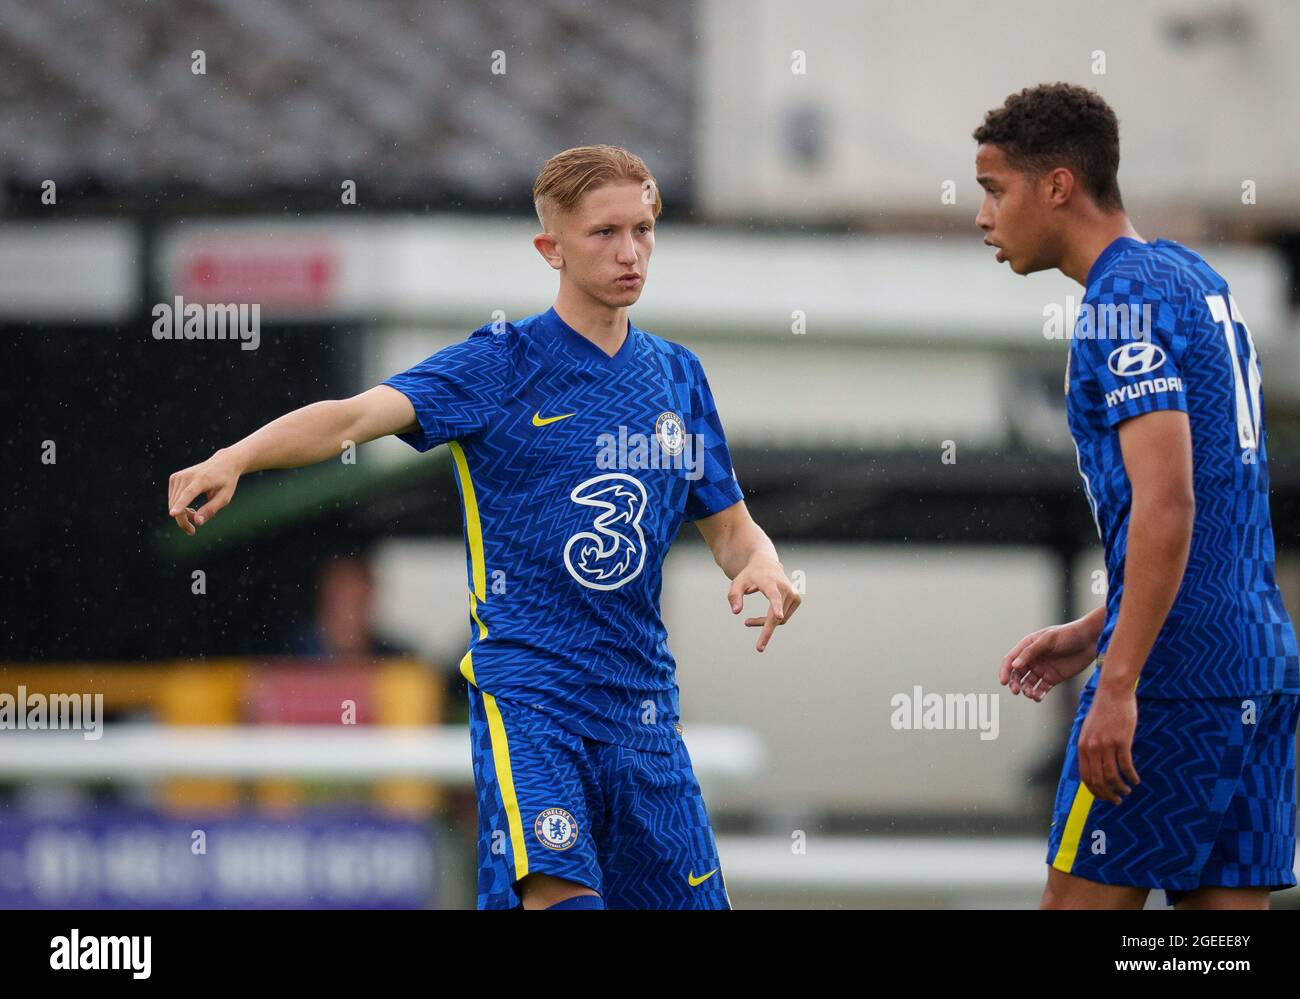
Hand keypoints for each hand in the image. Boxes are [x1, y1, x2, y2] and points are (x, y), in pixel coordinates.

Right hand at [167, 448, 242, 534]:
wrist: (223, 463)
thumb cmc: (226, 481)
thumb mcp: (225, 497)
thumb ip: (211, 510)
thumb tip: (197, 522)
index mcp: (202, 480)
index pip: (188, 494)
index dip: (181, 505)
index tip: (172, 514)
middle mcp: (187, 476)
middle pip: (177, 504)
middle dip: (183, 521)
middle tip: (192, 531)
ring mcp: (178, 476)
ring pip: (172, 503)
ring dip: (182, 514)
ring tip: (196, 514)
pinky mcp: (174, 478)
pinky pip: (172, 499)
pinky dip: (179, 506)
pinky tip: (189, 506)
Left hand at [727, 556, 801, 651]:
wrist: (767, 564)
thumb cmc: (750, 575)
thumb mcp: (737, 583)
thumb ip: (734, 596)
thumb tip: (736, 612)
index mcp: (770, 583)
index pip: (773, 596)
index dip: (776, 607)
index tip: (779, 616)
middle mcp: (785, 588)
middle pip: (776, 616)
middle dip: (767, 632)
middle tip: (759, 648)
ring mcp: (794, 594)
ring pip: (780, 619)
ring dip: (764, 625)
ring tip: (748, 622)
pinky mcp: (797, 599)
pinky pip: (784, 618)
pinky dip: (772, 621)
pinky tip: (761, 619)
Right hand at [999, 620, 1096, 701]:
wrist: (1090, 640)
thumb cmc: (1068, 634)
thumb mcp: (1048, 640)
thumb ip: (1031, 652)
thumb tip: (1015, 666)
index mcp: (1028, 646)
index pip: (1011, 660)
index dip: (1005, 671)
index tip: (1003, 682)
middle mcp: (1033, 659)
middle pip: (1017, 674)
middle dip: (1015, 683)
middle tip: (1015, 691)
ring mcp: (1042, 669)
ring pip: (1028, 683)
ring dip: (1026, 690)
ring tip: (1030, 694)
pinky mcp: (1053, 678)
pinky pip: (1041, 689)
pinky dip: (1038, 694)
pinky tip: (1038, 697)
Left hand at [1078, 686, 1139, 804]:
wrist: (1113, 693)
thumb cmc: (1103, 712)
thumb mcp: (1089, 730)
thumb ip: (1090, 748)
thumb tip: (1094, 767)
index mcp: (1082, 746)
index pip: (1085, 777)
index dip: (1095, 791)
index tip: (1104, 798)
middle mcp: (1091, 748)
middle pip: (1098, 780)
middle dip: (1108, 794)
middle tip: (1117, 800)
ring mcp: (1106, 745)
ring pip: (1112, 776)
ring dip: (1121, 788)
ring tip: (1127, 790)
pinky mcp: (1121, 741)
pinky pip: (1126, 766)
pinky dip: (1131, 776)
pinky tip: (1135, 780)